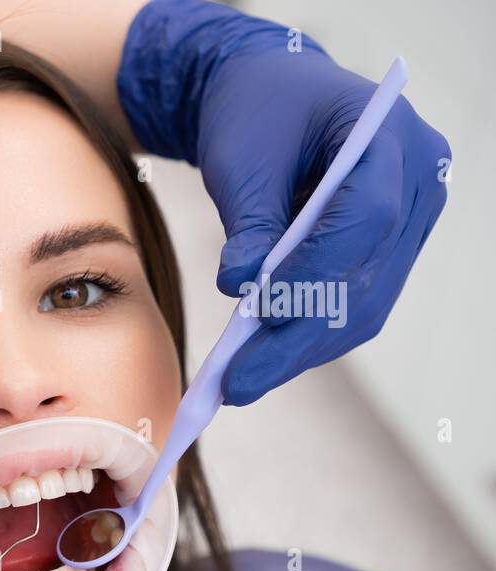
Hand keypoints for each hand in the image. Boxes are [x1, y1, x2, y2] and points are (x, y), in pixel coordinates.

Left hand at [118, 0, 449, 405]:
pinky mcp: (391, 254)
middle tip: (238, 385)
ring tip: (241, 385)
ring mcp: (413, 222)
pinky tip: (261, 365)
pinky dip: (308, 338)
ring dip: (300, 351)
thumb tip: (241, 286)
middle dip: (298, 338)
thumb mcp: (240, 155)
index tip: (259, 313)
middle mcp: (419, 183)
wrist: (274, 96)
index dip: (314, 271)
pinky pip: (356, 306)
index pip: (367, 218)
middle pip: (366, 277)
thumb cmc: (256, 113)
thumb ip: (248, 220)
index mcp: (390, 137)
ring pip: (364, 306)